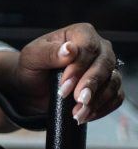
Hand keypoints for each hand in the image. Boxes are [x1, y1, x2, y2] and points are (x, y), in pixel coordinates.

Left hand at [0, 24, 124, 123]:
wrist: (32, 87)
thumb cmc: (32, 67)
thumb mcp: (31, 57)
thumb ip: (48, 52)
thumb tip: (70, 49)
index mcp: (79, 34)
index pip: (88, 47)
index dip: (79, 66)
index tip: (65, 83)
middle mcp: (98, 48)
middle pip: (105, 64)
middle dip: (90, 84)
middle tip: (77, 99)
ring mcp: (106, 67)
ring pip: (113, 81)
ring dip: (97, 99)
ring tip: (78, 112)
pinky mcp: (108, 86)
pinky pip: (116, 96)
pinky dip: (103, 107)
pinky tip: (86, 114)